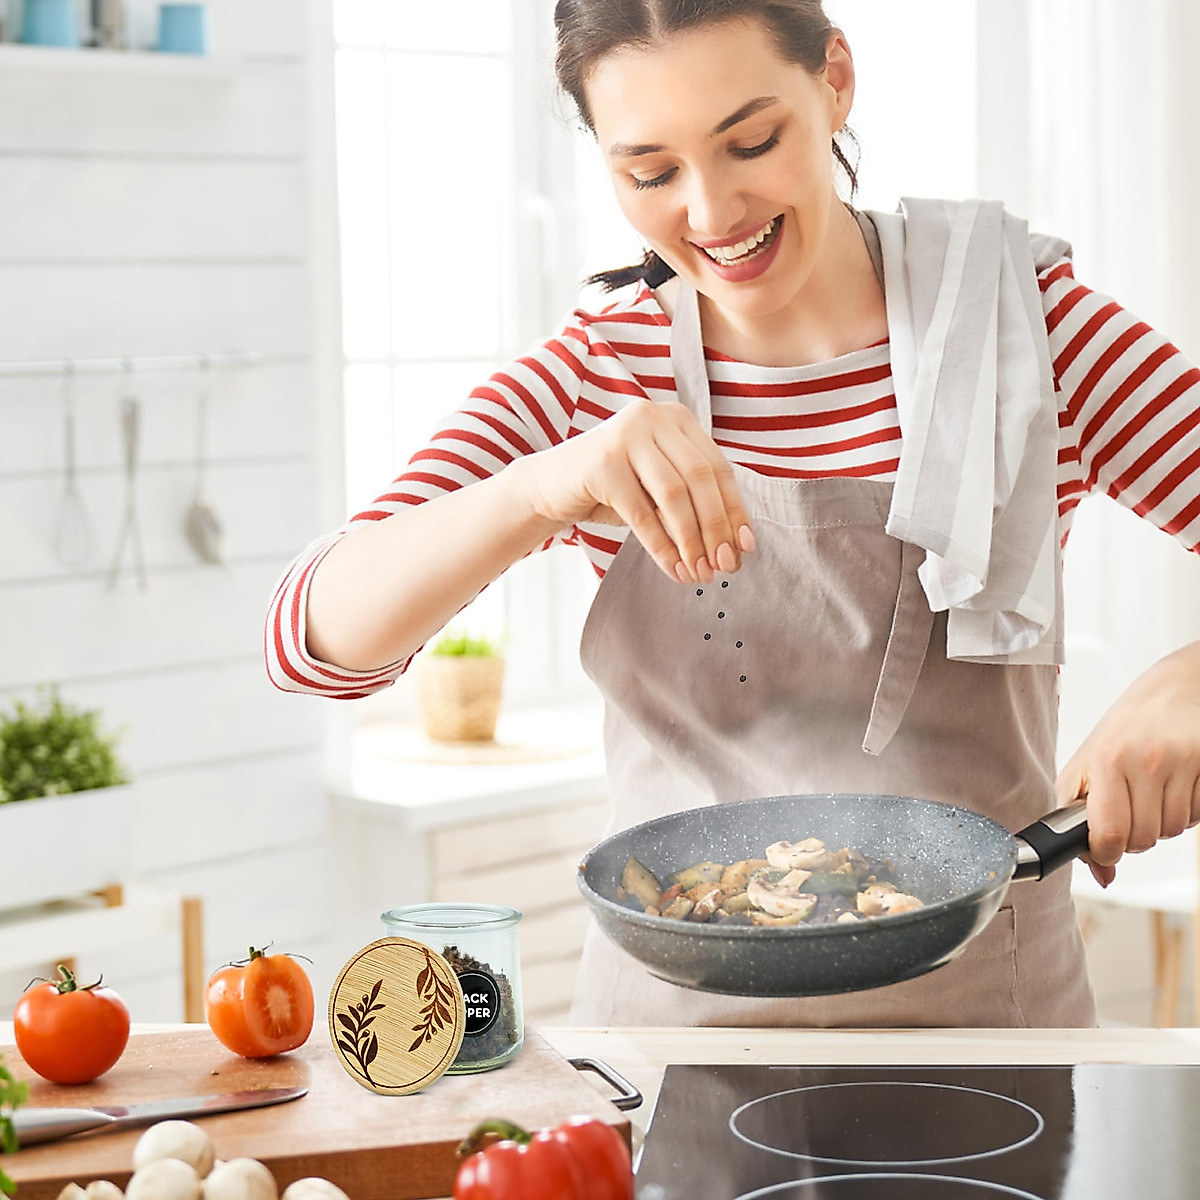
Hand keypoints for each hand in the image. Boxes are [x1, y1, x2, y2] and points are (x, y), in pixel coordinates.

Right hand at [518, 399, 754, 583]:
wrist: (551, 486)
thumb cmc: (613, 489)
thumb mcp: (659, 488)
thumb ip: (693, 502)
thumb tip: (736, 546)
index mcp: (676, 418)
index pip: (717, 467)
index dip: (735, 510)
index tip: (745, 547)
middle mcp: (652, 417)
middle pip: (700, 479)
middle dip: (716, 528)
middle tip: (724, 566)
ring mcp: (625, 436)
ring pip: (674, 495)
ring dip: (691, 540)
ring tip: (698, 573)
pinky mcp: (602, 463)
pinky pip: (641, 513)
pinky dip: (661, 546)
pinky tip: (673, 569)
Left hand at [1055, 641, 1199, 886]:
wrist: (1178, 687)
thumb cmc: (1128, 725)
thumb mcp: (1088, 760)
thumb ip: (1077, 813)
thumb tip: (1099, 872)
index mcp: (1106, 759)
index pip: (1107, 833)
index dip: (1104, 852)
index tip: (1102, 847)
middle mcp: (1144, 762)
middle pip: (1142, 840)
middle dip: (1132, 835)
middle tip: (1127, 807)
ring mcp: (1180, 766)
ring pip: (1170, 833)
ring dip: (1160, 822)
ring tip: (1151, 791)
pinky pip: (1195, 819)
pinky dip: (1184, 812)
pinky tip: (1174, 786)